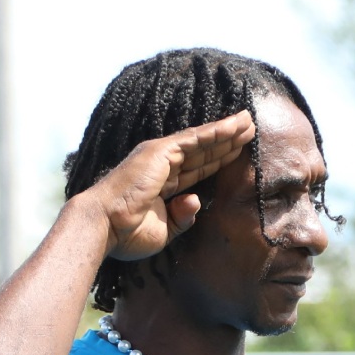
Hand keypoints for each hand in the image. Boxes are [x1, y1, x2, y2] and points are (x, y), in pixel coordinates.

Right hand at [81, 110, 256, 260]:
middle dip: (227, 141)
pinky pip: (195, 139)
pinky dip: (215, 131)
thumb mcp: (163, 230)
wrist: (104, 227)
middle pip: (202, 151)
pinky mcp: (160, 152)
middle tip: (249, 128)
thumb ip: (182, 217)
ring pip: (201, 141)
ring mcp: (160, 156)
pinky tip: (234, 125)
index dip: (217, 160)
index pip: (196, 169)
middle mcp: (162, 165)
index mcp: (162, 184)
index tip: (237, 152)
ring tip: (248, 120)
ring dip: (226, 130)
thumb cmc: (126, 234)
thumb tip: (195, 200)